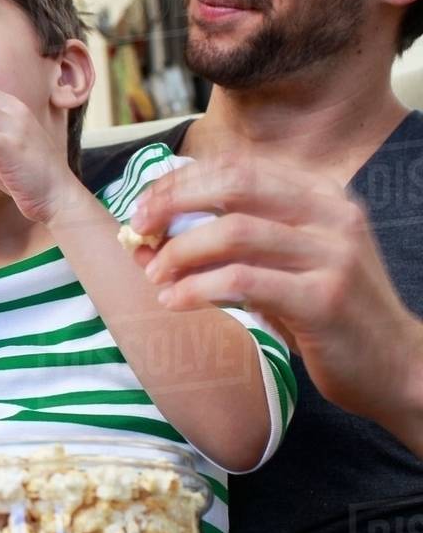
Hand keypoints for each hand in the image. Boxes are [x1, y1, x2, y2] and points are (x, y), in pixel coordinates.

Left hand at [132, 152, 422, 451]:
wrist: (395, 365)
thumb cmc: (324, 313)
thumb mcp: (285, 263)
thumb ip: (235, 241)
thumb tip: (153, 233)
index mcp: (320, 195)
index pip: (237, 167)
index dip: (181, 181)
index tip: (143, 205)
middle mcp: (331, 214)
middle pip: (234, 185)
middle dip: (174, 203)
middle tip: (138, 229)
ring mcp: (332, 254)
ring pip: (234, 232)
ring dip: (181, 252)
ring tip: (153, 274)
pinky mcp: (324, 298)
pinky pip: (244, 280)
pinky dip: (198, 288)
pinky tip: (174, 302)